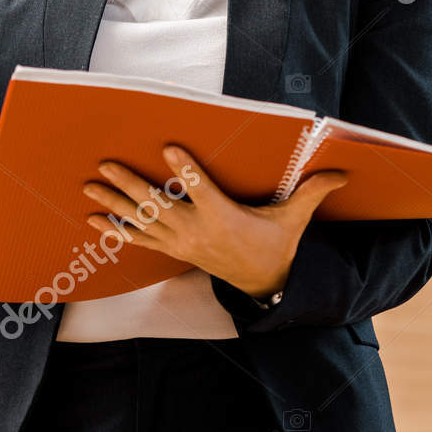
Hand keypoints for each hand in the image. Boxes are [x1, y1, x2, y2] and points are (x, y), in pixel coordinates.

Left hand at [82, 144, 348, 300]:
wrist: (262, 284)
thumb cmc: (276, 243)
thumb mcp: (295, 219)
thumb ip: (312, 192)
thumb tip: (341, 172)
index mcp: (224, 217)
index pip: (202, 189)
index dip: (186, 169)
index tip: (168, 148)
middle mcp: (197, 231)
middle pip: (158, 205)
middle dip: (130, 185)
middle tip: (106, 166)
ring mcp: (181, 243)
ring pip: (142, 221)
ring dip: (114, 204)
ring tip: (89, 187)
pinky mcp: (174, 250)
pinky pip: (139, 240)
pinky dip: (116, 229)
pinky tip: (92, 219)